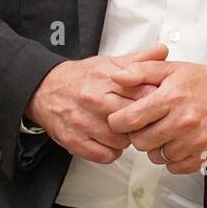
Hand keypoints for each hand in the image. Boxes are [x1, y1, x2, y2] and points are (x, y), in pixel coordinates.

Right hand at [24, 44, 169, 161]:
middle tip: (142, 122)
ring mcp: (83, 122)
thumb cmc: (80, 78)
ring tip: (124, 130)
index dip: (155, 102)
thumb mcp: (109, 63)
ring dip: (127, 139)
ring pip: (122, 141)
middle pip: (133, 119)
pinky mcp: (74, 141)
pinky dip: (112, 151)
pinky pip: (106, 155)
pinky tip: (110, 141)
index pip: (143, 94)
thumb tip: (163, 52)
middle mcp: (94, 100)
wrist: (44, 89)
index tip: (158, 106)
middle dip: (142, 123)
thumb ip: (139, 60)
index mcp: (107, 80)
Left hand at [105, 60, 206, 173]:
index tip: (120, 119)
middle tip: (146, 125)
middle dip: (138, 135)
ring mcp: (196, 140)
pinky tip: (176, 144)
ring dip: (155, 148)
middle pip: (141, 142)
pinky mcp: (206, 154)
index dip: (119, 121)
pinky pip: (176, 167)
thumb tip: (117, 77)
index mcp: (172, 98)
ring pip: (157, 157)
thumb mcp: (171, 68)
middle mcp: (184, 121)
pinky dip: (172, 159)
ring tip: (164, 133)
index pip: (130, 119)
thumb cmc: (204, 83)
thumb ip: (141, 71)